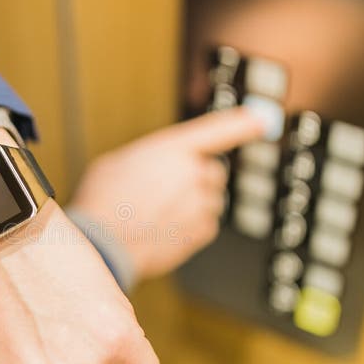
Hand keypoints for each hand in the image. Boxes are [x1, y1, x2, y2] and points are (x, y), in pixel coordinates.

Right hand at [70, 106, 265, 281]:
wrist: (102, 244)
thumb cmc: (103, 201)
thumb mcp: (119, 160)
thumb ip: (153, 156)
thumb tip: (163, 162)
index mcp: (173, 148)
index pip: (220, 129)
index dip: (245, 123)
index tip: (261, 119)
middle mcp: (193, 173)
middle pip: (214, 171)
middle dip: (196, 178)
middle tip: (165, 190)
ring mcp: (200, 204)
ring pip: (211, 199)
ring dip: (193, 203)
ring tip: (158, 212)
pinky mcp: (202, 232)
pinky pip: (206, 224)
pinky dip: (191, 226)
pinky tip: (163, 228)